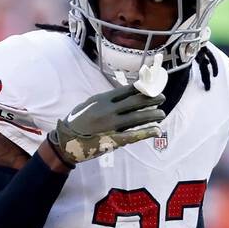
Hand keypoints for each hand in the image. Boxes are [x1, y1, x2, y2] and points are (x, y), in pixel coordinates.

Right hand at [48, 86, 164, 165]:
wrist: (66, 141)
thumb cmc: (78, 121)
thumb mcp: (89, 104)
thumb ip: (106, 99)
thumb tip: (125, 93)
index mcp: (102, 99)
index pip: (127, 91)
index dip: (143, 88)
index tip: (153, 86)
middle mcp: (108, 110)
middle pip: (135, 102)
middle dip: (151, 99)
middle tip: (162, 98)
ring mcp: (111, 126)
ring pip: (137, 118)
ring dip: (152, 115)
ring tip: (162, 113)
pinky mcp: (113, 140)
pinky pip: (133, 135)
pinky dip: (146, 132)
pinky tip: (156, 130)